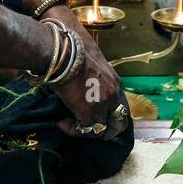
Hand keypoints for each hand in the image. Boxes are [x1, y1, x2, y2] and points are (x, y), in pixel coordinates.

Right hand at [43, 9, 124, 140]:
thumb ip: (94, 74)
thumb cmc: (74, 52)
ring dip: (87, 130)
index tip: (96, 113)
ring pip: (101, 130)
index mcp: (115, 83)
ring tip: (72, 126)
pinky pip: (84, 131)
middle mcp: (113, 95)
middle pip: (119, 123)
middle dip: (108, 129)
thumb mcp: (93, 62)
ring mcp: (102, 105)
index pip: (120, 105)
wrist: (64, 54)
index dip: (110, 113)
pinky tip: (62, 123)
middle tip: (92, 129)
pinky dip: (72, 130)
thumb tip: (84, 77)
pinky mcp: (88, 113)